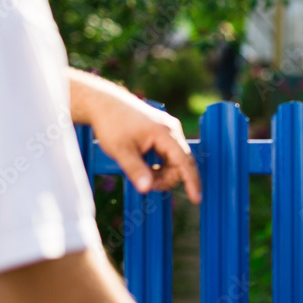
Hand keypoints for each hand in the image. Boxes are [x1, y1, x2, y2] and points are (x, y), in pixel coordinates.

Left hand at [69, 69, 201, 202]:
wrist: (105, 104)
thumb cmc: (112, 124)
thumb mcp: (120, 151)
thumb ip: (136, 170)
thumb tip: (146, 189)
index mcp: (165, 133)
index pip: (184, 161)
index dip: (191, 181)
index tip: (197, 199)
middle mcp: (172, 130)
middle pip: (181, 163)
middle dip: (166, 179)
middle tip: (145, 185)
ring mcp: (169, 130)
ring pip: (175, 160)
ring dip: (163, 173)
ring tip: (143, 175)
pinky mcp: (164, 132)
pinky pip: (170, 154)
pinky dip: (161, 165)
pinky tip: (147, 167)